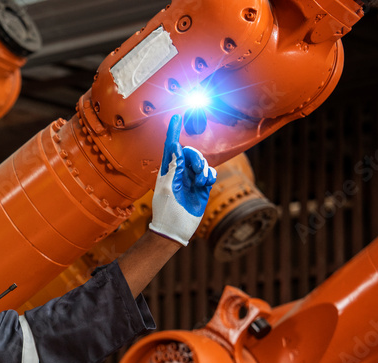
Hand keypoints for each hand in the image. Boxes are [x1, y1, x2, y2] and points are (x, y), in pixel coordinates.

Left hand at [150, 115, 216, 244]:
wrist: (175, 230)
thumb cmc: (166, 211)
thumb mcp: (167, 188)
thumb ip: (173, 168)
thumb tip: (175, 148)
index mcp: (167, 170)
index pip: (171, 147)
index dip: (173, 132)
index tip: (176, 117)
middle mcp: (179, 172)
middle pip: (191, 152)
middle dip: (196, 158)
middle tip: (196, 172)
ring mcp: (191, 179)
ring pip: (202, 162)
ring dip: (203, 169)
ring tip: (200, 183)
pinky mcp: (202, 187)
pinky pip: (210, 173)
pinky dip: (210, 175)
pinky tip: (205, 184)